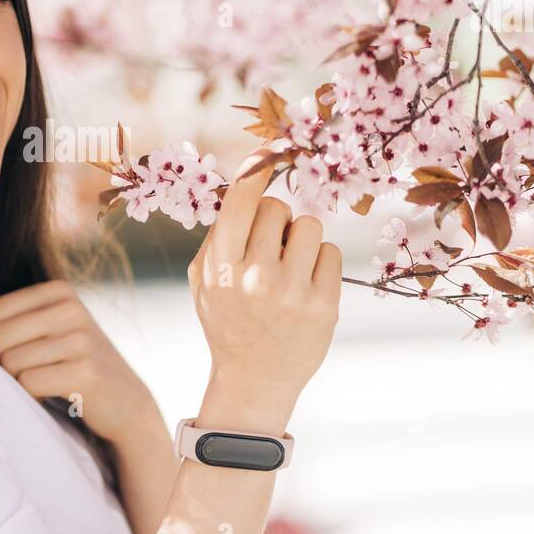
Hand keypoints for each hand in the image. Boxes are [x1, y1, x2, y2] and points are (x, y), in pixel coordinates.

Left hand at [0, 280, 159, 442]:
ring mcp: (81, 339)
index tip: (5, 356)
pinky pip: (29, 383)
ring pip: (10, 363)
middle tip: (18, 376)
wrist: (125, 401)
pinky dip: (29, 397)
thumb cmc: (74, 364)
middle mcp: (71, 309)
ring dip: (15, 383)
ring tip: (37, 385)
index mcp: (58, 290)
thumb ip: (14, 319)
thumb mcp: (52, 327)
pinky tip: (47, 396)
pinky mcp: (86, 372)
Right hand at [187, 147, 341, 433]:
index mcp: (221, 267)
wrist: (253, 381)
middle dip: (274, 220)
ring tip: (290, 266)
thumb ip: (216, 237)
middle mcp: (254, 276)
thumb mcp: (204, 282)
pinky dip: (319, 262)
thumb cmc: (228, 322)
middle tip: (270, 247)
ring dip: (300, 238)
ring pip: (308, 225)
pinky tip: (306, 285)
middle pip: (276, 209)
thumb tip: (241, 186)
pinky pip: (329, 252)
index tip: (268, 152)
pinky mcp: (323, 305)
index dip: (256, 169)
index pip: (240, 201)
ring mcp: (291, 291)